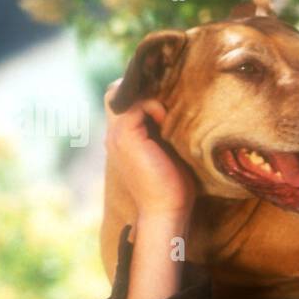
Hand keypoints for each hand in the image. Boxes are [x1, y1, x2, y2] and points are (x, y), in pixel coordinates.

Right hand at [103, 79, 194, 217]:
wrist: (167, 211)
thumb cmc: (175, 187)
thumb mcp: (170, 151)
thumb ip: (166, 130)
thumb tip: (182, 107)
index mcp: (124, 137)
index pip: (124, 100)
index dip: (143, 93)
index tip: (167, 101)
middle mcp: (116, 134)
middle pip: (117, 91)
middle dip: (142, 88)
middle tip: (166, 98)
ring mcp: (117, 134)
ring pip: (123, 92)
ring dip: (149, 95)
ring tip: (168, 112)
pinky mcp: (125, 136)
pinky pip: (136, 104)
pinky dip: (154, 106)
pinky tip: (167, 123)